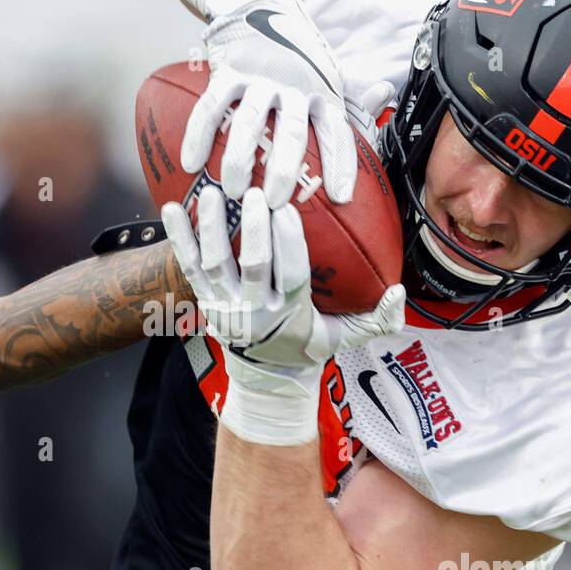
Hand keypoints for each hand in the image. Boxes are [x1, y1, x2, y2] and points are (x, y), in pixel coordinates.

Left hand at [162, 185, 405, 444]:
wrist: (265, 377)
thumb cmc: (309, 345)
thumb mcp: (344, 338)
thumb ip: (376, 319)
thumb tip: (399, 293)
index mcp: (291, 315)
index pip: (291, 276)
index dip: (288, 244)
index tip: (287, 211)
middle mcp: (255, 312)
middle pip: (253, 267)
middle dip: (252, 230)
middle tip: (253, 193)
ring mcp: (225, 307)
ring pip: (215, 264)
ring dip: (211, 228)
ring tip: (210, 192)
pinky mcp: (204, 302)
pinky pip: (189, 267)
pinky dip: (179, 238)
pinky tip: (170, 208)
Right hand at [169, 0, 355, 208]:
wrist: (261, 6)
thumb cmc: (299, 56)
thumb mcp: (330, 75)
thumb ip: (354, 95)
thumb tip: (384, 93)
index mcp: (322, 92)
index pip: (337, 131)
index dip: (341, 164)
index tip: (341, 196)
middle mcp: (293, 86)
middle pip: (291, 132)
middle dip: (282, 169)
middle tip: (273, 201)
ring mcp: (259, 79)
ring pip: (248, 122)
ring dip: (239, 158)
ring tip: (233, 190)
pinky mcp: (229, 72)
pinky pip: (211, 106)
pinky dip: (199, 135)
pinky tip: (191, 164)